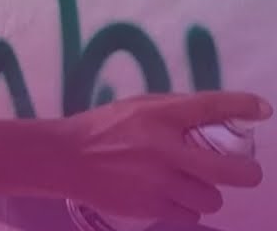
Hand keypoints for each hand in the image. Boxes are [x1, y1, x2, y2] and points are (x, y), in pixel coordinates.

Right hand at [59, 91, 269, 224]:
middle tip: (244, 172)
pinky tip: (169, 195)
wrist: (64, 159)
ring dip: (206, 192)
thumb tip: (216, 115)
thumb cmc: (102, 128)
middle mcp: (165, 149)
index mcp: (159, 116)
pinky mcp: (151, 207)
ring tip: (188, 185)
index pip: (211, 106)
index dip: (243, 106)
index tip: (262, 110)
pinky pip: (188, 215)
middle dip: (246, 173)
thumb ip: (173, 111)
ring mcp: (159, 183)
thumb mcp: (135, 107)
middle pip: (231, 170)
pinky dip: (184, 207)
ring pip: (211, 199)